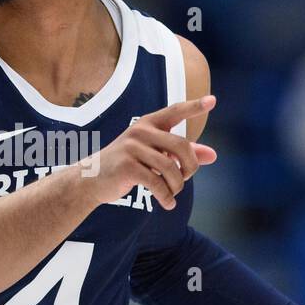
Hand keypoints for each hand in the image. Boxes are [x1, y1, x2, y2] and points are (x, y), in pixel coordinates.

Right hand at [80, 95, 216, 209]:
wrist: (91, 179)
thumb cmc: (128, 165)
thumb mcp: (155, 155)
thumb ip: (183, 154)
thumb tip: (213, 155)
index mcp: (148, 123)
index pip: (175, 111)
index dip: (194, 106)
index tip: (212, 100)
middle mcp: (140, 131)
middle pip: (181, 147)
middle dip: (190, 167)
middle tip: (186, 178)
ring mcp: (132, 148)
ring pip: (170, 169)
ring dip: (177, 186)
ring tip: (173, 193)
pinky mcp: (127, 167)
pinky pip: (157, 184)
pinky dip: (166, 197)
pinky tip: (168, 204)